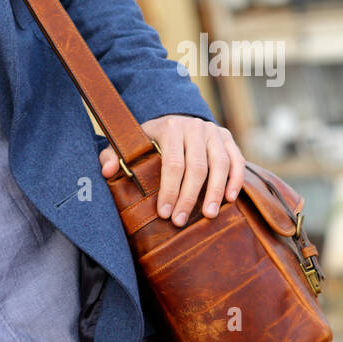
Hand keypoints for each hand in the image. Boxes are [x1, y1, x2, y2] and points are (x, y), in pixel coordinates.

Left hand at [98, 115, 245, 226]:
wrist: (175, 120)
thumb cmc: (149, 139)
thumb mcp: (129, 143)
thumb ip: (113, 156)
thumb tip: (106, 171)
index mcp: (169, 128)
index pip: (172, 164)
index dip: (169, 191)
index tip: (164, 214)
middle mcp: (194, 127)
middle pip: (196, 168)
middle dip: (188, 198)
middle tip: (180, 222)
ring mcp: (213, 131)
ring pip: (219, 164)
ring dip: (215, 192)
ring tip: (208, 215)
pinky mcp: (227, 137)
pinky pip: (236, 160)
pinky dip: (236, 180)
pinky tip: (229, 199)